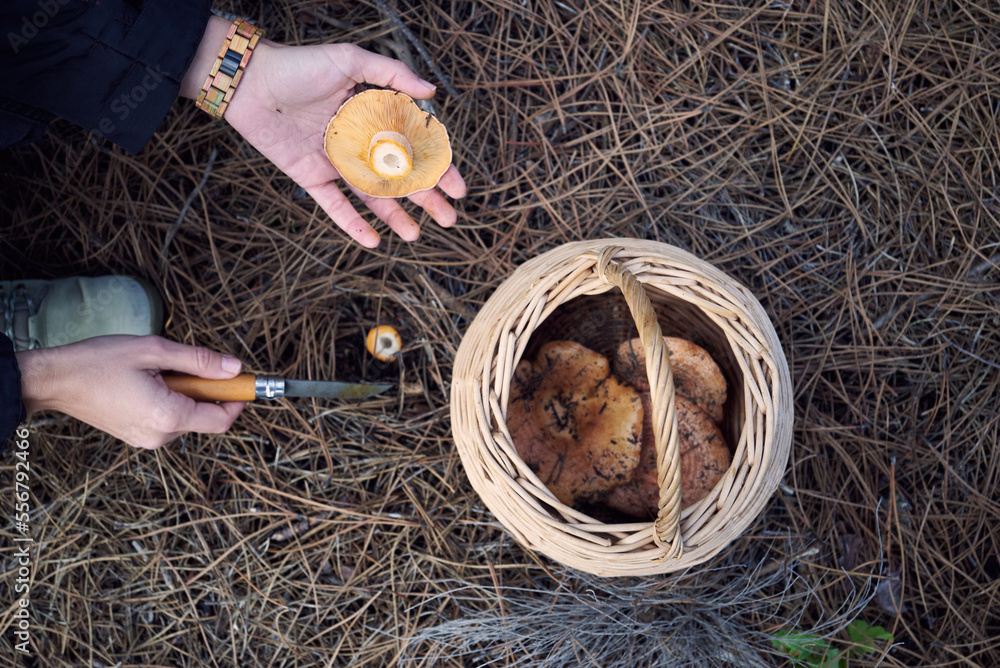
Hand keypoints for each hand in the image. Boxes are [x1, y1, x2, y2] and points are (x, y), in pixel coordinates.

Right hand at [16, 335, 245, 449]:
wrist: (53, 380)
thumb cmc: (98, 362)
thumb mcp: (154, 350)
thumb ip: (199, 361)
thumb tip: (234, 368)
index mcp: (168, 417)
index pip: (222, 420)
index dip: (237, 399)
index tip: (240, 378)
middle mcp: (160, 436)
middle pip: (205, 416)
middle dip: (204, 390)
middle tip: (182, 364)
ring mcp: (146, 440)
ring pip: (186, 417)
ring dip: (184, 394)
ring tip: (154, 373)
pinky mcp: (136, 437)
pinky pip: (167, 420)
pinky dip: (168, 401)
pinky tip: (144, 383)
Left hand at [183, 16, 466, 247]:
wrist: (250, 81)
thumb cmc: (299, 65)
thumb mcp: (349, 60)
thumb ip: (392, 74)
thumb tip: (432, 91)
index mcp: (374, 118)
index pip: (415, 148)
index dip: (438, 168)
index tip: (457, 188)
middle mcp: (359, 143)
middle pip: (400, 178)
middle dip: (426, 199)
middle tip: (448, 219)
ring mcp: (337, 163)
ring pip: (372, 196)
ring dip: (395, 217)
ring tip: (415, 235)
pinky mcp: (312, 177)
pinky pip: (335, 206)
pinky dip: (352, 223)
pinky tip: (372, 241)